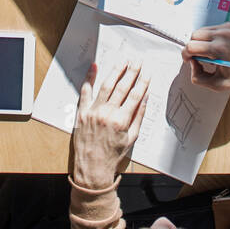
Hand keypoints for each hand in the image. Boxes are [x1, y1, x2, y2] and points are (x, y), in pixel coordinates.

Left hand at [72, 60, 148, 188]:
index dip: (142, 82)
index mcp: (121, 121)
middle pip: (122, 87)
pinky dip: (89, 78)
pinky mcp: (82, 112)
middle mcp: (107, 113)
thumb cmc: (113, 155)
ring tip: (122, 60)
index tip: (147, 71)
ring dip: (115, 71)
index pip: (135, 95)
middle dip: (131, 72)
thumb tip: (145, 98)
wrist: (92, 168)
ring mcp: (93, 111)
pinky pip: (85, 92)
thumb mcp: (131, 138)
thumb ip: (138, 116)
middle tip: (137, 60)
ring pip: (106, 86)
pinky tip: (94, 66)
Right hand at [181, 25, 229, 90]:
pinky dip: (212, 37)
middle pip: (194, 35)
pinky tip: (220, 47)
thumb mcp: (220, 85)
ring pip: (204, 30)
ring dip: (202, 41)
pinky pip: (214, 28)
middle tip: (199, 57)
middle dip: (193, 46)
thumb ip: (200, 78)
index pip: (191, 46)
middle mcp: (222, 35)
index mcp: (219, 49)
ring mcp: (228, 27)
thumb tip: (192, 65)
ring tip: (211, 53)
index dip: (186, 54)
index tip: (188, 60)